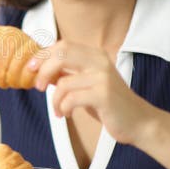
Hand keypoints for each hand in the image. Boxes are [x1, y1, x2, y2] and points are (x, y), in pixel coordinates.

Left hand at [27, 41, 158, 145]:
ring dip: (54, 99)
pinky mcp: (104, 95)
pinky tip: (66, 114)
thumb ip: (66, 75)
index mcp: (95, 56)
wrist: (139, 122)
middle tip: (37, 86)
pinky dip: (63, 108)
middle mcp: (100, 62)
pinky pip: (71, 98)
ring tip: (58, 110)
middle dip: (43, 69)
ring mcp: (103, 77)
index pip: (62, 45)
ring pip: (63, 82)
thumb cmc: (109, 105)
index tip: (30, 68)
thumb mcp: (85, 86)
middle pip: (61, 54)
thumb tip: (39, 69)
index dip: (43, 55)